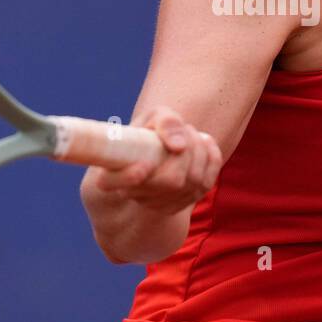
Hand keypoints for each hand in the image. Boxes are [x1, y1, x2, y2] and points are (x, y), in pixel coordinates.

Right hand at [92, 105, 222, 215]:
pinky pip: (206, 184)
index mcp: (109, 174)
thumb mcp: (153, 117)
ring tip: (192, 134)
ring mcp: (155, 204)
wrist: (156, 151)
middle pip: (172, 180)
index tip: (143, 166)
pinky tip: (205, 143)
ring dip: (199, 151)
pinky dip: (211, 159)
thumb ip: (165, 121)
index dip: (127, 178)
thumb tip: (178, 146)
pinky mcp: (180, 204)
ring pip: (192, 181)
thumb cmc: (150, 132)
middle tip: (186, 129)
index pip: (110, 182)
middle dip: (188, 149)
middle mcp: (131, 194)